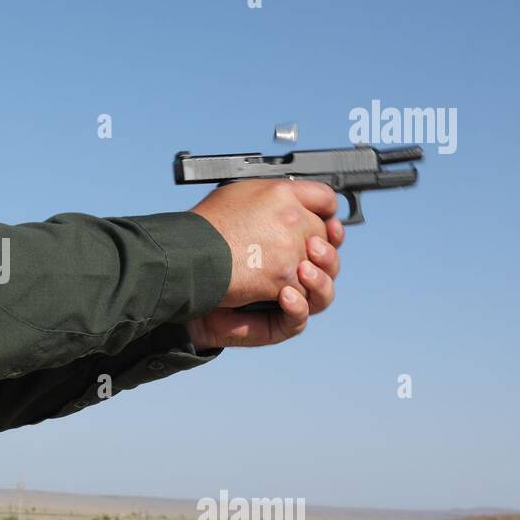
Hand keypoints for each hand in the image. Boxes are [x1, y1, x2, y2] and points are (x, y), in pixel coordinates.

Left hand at [187, 181, 344, 348]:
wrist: (185, 276)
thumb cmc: (213, 240)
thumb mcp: (252, 204)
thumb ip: (286, 198)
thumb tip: (327, 200)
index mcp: (290, 241)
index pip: (328, 238)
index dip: (334, 231)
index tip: (331, 223)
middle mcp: (292, 270)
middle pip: (330, 265)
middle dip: (328, 255)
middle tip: (312, 246)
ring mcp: (288, 297)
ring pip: (323, 294)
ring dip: (321, 281)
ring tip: (303, 270)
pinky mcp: (276, 322)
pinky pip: (298, 320)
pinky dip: (298, 307)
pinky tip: (285, 295)